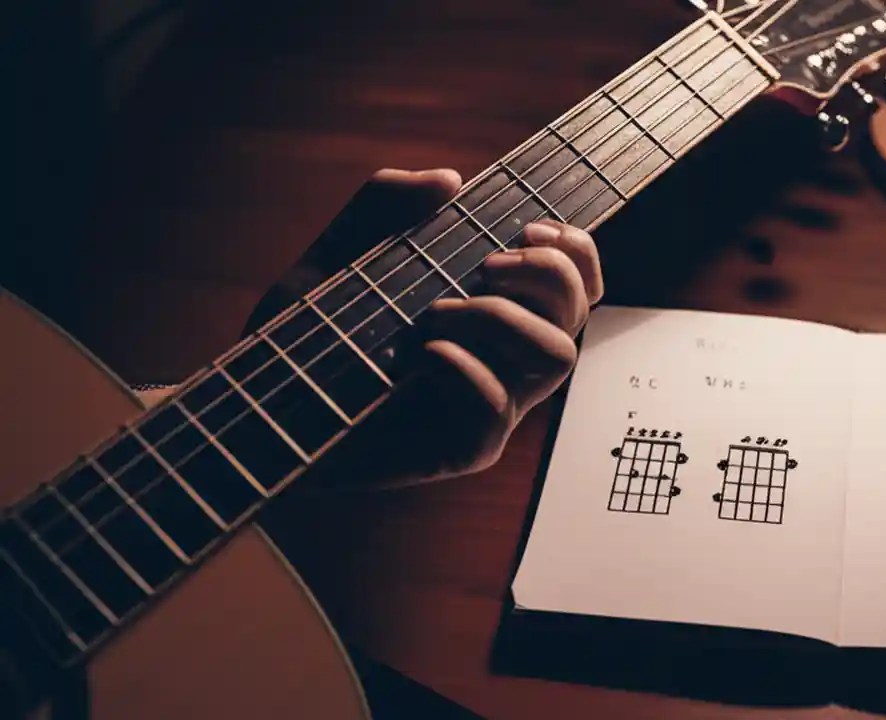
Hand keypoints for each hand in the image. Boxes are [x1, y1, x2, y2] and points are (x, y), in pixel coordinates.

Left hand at [306, 168, 603, 488]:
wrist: (266, 405)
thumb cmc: (312, 334)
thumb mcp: (341, 252)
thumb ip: (385, 204)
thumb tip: (447, 179)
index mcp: (500, 314)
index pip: (578, 286)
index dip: (576, 252)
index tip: (528, 226)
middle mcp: (508, 360)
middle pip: (578, 314)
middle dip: (545, 273)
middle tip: (485, 264)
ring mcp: (493, 406)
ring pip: (556, 357)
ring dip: (502, 317)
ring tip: (435, 312)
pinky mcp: (466, 447)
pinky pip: (497, 411)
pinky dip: (466, 369)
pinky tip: (420, 354)